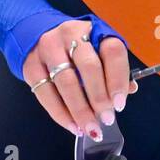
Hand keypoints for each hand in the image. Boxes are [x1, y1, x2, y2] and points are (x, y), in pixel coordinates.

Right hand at [23, 20, 137, 139]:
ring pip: (66, 82)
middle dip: (99, 97)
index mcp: (95, 31)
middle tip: (106, 118)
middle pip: (88, 66)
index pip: (112, 51)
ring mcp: (48, 49)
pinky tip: (73, 126)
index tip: (120, 103)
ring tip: (90, 128)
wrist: (36, 35)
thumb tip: (129, 90)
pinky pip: (46, 94)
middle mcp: (71, 35)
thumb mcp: (97, 50)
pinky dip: (61, 114)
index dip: (118, 79)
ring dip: (80, 110)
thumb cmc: (76, 48)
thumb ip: (113, 69)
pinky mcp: (31, 66)